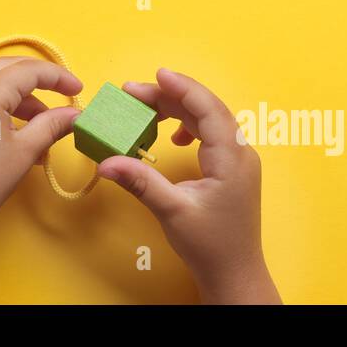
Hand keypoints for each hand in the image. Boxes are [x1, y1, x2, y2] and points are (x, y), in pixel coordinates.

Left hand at [0, 56, 82, 241]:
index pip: (28, 71)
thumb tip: (75, 114)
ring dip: (19, 95)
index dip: (57, 76)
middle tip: (62, 93)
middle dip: (38, 78)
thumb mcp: (24, 152)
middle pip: (8, 67)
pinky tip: (18, 131)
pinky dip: (0, 105)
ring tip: (42, 122)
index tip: (78, 89)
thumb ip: (52, 126)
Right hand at [97, 68, 281, 303]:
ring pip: (208, 118)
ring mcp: (239, 159)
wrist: (235, 273)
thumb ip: (141, 182)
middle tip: (133, 92)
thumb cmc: (210, 245)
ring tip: (146, 108)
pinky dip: (189, 124)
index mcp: (232, 159)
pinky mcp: (232, 167)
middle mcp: (240, 153)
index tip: (157, 74)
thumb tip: (106, 162)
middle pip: (205, 109)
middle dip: (169, 97)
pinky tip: (173, 136)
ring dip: (177, 109)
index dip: (183, 88)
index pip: (208, 109)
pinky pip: (212, 132)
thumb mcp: (171, 212)